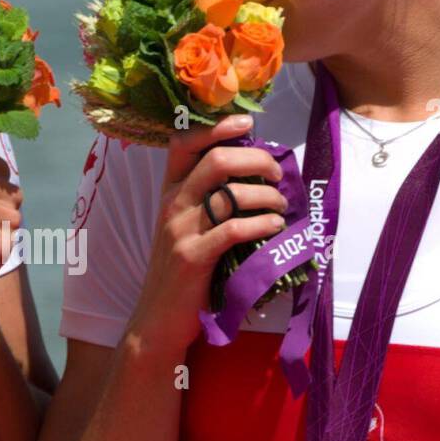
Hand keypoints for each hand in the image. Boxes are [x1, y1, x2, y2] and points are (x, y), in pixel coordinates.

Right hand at [126, 114, 289, 357]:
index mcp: (170, 192)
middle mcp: (172, 205)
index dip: (216, 126)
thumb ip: (208, 201)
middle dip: (257, 160)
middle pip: (216, 160)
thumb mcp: (186, 228)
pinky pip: (234, 229)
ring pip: (230, 193)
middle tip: (278, 174)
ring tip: (281, 209)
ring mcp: (181, 230)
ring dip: (267, 196)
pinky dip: (261, 224)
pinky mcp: (194, 257)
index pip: (184, 143)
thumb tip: (252, 177)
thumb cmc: (181, 271)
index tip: (247, 122)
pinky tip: (274, 228)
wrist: (158, 318)